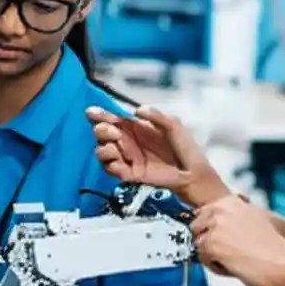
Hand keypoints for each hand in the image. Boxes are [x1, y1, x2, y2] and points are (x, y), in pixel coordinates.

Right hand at [86, 105, 228, 207]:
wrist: (193, 173)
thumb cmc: (185, 147)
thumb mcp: (173, 125)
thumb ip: (156, 115)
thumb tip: (136, 110)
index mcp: (134, 127)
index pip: (111, 119)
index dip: (99, 115)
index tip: (92, 113)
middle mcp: (127, 141)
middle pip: (101, 134)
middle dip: (101, 131)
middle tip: (113, 131)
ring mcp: (127, 158)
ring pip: (101, 152)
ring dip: (104, 148)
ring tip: (117, 147)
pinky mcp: (129, 174)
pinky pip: (110, 169)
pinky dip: (110, 165)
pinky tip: (119, 161)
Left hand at [191, 194, 284, 285]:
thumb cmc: (275, 248)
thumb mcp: (254, 221)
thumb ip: (233, 219)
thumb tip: (214, 226)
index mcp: (230, 201)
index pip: (203, 213)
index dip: (211, 230)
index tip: (225, 241)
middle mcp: (220, 209)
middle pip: (196, 228)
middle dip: (208, 241)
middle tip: (233, 253)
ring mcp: (214, 225)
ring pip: (199, 244)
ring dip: (213, 255)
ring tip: (237, 260)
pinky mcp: (211, 243)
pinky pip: (202, 259)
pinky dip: (217, 266)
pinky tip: (236, 266)